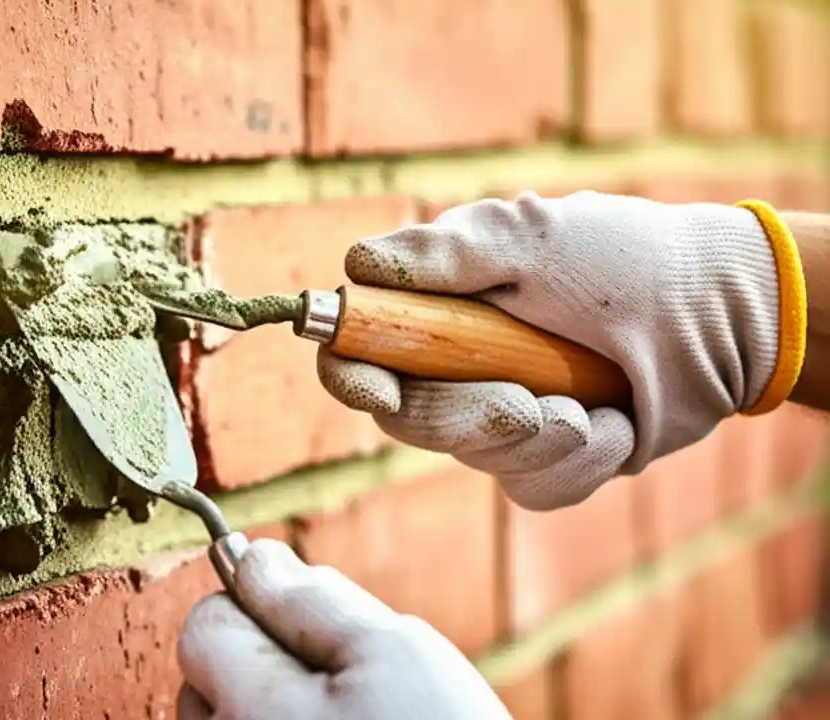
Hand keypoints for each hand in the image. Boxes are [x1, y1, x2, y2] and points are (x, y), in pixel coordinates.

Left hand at [176, 539, 510, 719]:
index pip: (204, 623)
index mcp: (251, 707)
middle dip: (260, 662)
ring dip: (266, 709)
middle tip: (343, 684)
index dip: (256, 606)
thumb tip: (256, 557)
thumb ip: (312, 599)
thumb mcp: (396, 651)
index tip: (310, 622)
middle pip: (204, 678)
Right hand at [318, 191, 781, 508]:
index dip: (352, 375)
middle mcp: (458, 366)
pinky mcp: (546, 459)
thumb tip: (358, 264)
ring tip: (597, 402)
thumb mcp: (537, 240)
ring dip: (546, 437)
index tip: (377, 387)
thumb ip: (449, 253)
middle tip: (531, 402)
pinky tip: (616, 422)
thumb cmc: (629, 263)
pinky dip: (585, 458)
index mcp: (441, 311)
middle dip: (473, 415)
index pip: (360, 352)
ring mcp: (500, 417)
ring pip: (479, 459)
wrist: (722, 316)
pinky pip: (535, 487)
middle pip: (410, 419)